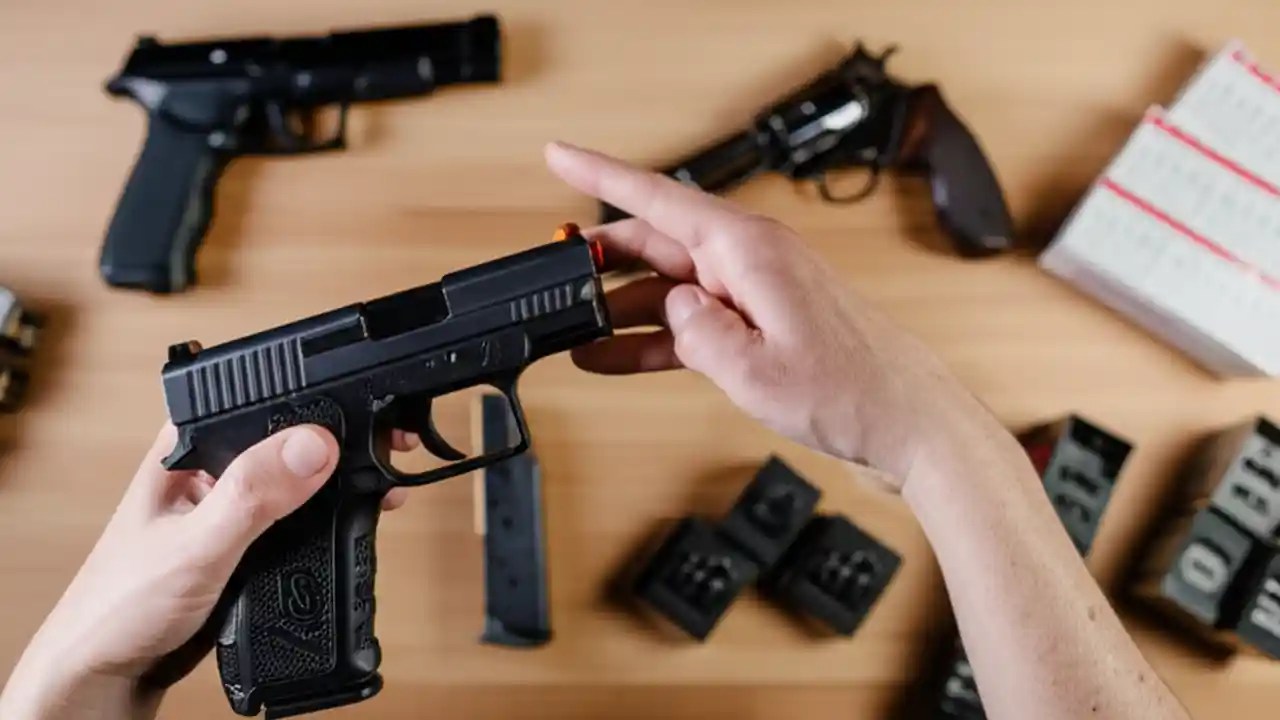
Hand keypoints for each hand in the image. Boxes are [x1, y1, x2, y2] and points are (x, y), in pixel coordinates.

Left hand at [0, 424, 412, 719]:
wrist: (109, 673)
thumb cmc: (119, 606)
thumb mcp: (195, 545)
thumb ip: (252, 495)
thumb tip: (312, 444)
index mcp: (189, 445)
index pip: (264, 399)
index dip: (320, 400)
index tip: (370, 415)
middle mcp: (213, 466)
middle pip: (291, 432)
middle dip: (344, 440)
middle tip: (392, 445)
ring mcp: (232, 502)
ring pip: (301, 473)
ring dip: (343, 479)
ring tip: (384, 482)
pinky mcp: (248, 537)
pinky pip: (300, 513)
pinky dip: (333, 515)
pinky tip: (355, 520)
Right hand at [546, 142, 1016, 489]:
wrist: (908, 421)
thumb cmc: (853, 391)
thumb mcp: (757, 371)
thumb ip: (697, 335)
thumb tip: (669, 309)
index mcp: (748, 251)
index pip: (658, 198)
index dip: (600, 174)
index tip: (559, 155)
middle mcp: (749, 261)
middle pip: (655, 242)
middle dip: (600, 258)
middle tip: (554, 274)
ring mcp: (755, 292)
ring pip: (667, 287)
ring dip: (620, 311)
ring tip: (573, 332)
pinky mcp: (760, 324)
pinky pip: (691, 323)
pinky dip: (652, 339)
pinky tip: (613, 358)